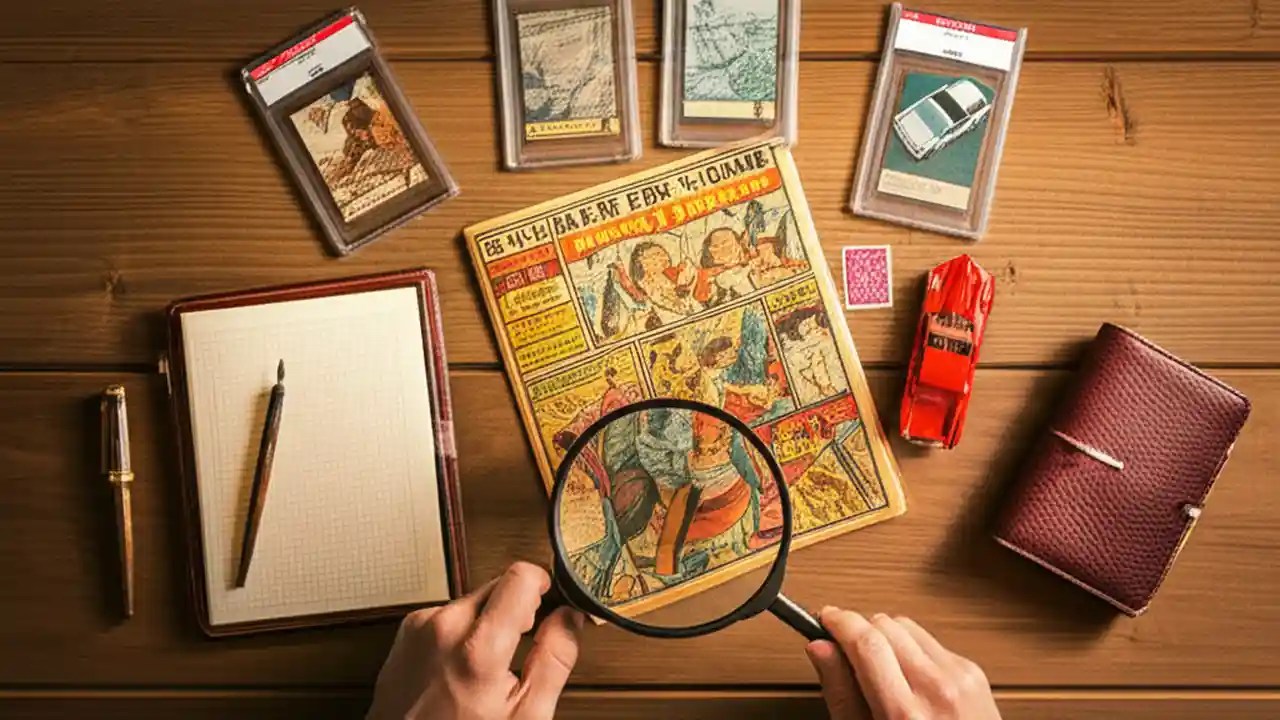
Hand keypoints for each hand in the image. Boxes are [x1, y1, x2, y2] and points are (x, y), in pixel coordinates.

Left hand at [367, 562, 584, 719]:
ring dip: (488, 623)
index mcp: (478, 648)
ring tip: (487, 667)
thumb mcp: (525, 716)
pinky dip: (462, 633)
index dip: (543, 585)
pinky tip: (462, 667)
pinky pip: (448, 616)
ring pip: (474, 601)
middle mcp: (443, 627)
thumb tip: (570, 617)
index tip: (550, 600)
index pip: (521, 576)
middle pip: (498, 586)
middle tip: (520, 648)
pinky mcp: (407, 632)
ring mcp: (420, 627)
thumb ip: (554, 659)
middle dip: (516, 611)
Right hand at [805, 607, 998, 719]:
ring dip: (886, 637)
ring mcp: (959, 678)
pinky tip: (907, 674)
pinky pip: (930, 641)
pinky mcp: (972, 671)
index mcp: (904, 714)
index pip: (867, 643)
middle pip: (885, 625)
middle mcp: (936, 690)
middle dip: (860, 629)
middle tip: (846, 646)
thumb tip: (819, 648)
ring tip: (879, 665)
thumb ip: (840, 692)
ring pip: (907, 626)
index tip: (825, 618)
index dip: (840, 622)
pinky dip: (911, 650)